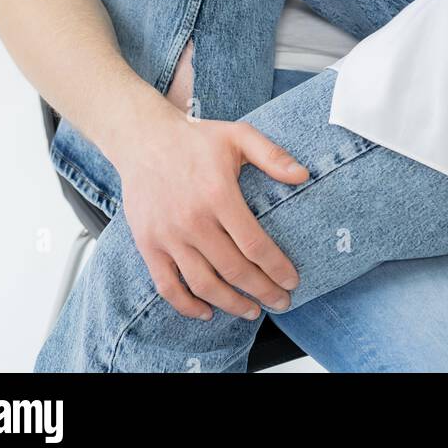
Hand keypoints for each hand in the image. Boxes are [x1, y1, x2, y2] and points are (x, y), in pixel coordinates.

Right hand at [117, 102, 308, 319]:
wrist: (144, 139)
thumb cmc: (195, 139)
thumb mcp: (238, 136)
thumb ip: (272, 155)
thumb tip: (303, 174)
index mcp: (218, 194)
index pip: (255, 245)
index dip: (277, 268)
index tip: (291, 281)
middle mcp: (193, 219)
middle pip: (234, 270)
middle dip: (262, 291)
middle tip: (280, 302)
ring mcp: (168, 235)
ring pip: (203, 284)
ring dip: (230, 304)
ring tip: (251, 311)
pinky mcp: (148, 244)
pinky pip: (167, 286)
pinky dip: (187, 305)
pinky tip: (206, 311)